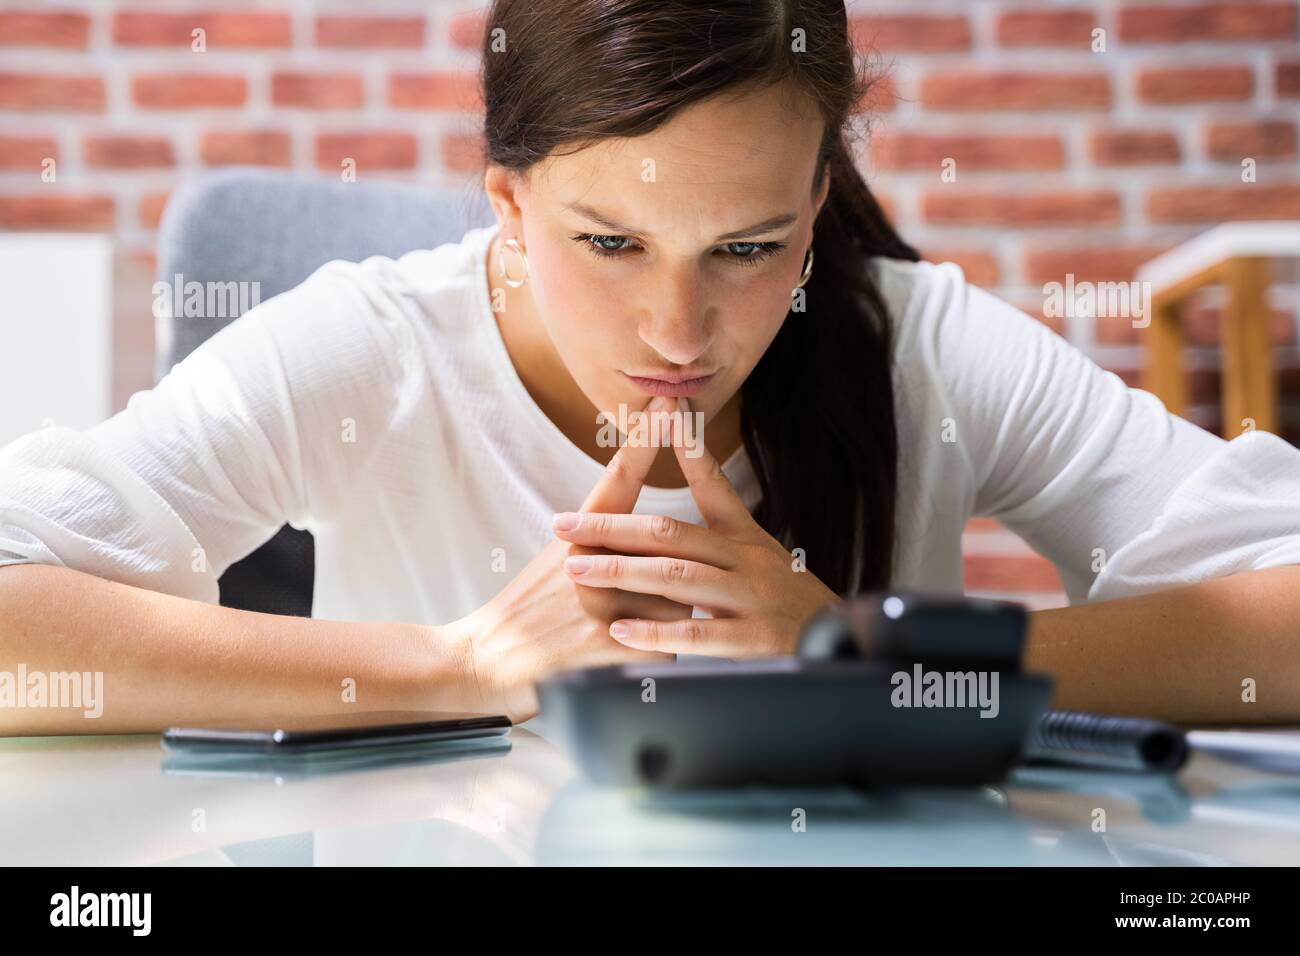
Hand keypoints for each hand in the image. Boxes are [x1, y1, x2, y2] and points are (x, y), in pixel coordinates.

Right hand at [450, 396, 691, 721]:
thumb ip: (602, 542)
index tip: (669, 403)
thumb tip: (652, 537)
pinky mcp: (603, 645)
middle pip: (663, 551)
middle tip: (654, 592)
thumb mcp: (557, 561)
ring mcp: (595, 602)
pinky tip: (625, 659)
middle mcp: (587, 561)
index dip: (646, 440)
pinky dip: (653, 655)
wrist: (483, 663)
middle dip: (673, 572)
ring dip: (664, 621)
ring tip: (624, 632)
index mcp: (577, 536)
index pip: (619, 480)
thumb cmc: (527, 609)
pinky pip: (662, 647)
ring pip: (673, 604)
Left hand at [551, 396, 838, 657]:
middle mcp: (746, 562)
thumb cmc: (788, 598)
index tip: (651, 417)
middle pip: (672, 534)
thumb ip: (719, 504)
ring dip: (622, 573)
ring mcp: (750, 600)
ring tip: (578, 570)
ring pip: (678, 578)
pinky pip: (697, 634)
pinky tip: (621, 630)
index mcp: (744, 538)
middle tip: (564, 527)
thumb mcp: (758, 546)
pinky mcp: (752, 641)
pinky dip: (656, 633)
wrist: (836, 647)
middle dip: (612, 528)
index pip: (711, 483)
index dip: (682, 449)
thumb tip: (686, 449)